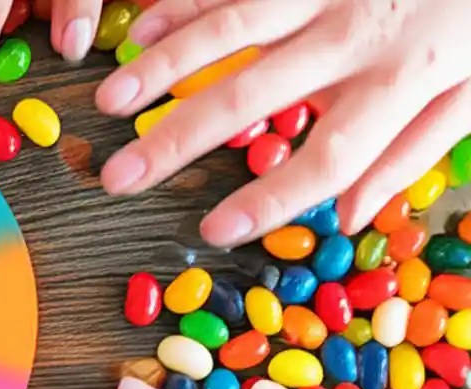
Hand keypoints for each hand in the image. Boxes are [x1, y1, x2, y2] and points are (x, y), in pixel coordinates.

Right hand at [93, 0, 470, 245]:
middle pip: (253, 95)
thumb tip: (349, 215)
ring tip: (111, 101)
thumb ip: (413, 151)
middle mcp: (355, 32)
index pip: (329, 156)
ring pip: (231, 29)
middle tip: (120, 176)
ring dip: (163, 64)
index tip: (214, 230)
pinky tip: (139, 32)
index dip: (270, 199)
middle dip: (178, 139)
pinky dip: (181, 6)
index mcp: (404, 78)